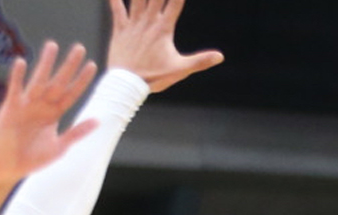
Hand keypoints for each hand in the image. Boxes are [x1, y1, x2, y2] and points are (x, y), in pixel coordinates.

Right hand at [0, 41, 100, 184]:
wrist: (7, 168)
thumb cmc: (32, 158)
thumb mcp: (59, 146)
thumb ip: (76, 133)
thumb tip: (98, 121)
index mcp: (53, 114)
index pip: (71, 94)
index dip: (81, 81)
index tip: (92, 65)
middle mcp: (41, 106)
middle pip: (58, 83)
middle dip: (68, 66)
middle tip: (80, 48)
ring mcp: (26, 106)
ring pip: (38, 81)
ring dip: (45, 64)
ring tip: (52, 46)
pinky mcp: (10, 110)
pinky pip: (15, 90)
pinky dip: (17, 77)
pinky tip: (21, 62)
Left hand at [106, 0, 224, 93]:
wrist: (128, 84)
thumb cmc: (154, 77)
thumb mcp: (180, 69)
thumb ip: (200, 61)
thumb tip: (220, 56)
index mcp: (163, 29)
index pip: (175, 3)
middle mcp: (148, 22)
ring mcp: (133, 24)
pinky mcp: (120, 29)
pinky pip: (116, 10)